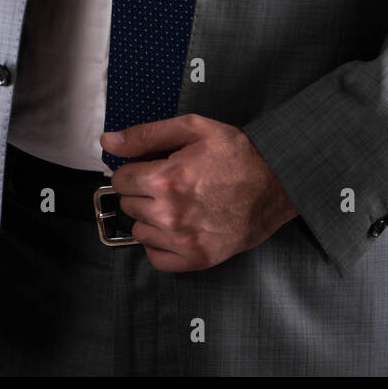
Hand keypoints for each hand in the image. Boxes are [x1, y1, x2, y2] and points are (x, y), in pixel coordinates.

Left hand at [99, 114, 298, 271]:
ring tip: (178, 204)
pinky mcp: (197, 259)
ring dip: (151, 218)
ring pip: (140, 231)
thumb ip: (146, 135)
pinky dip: (161, 244)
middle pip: (128, 205)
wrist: (279, 182)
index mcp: (166, 179)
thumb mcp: (194, 129)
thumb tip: (108, 142)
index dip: (136, 170)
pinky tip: (178, 228)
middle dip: (144, 191)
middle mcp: (170, 213)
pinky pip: (156, 258)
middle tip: (171, 184)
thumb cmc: (239, 154)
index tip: (153, 168)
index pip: (120, 180)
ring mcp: (183, 240)